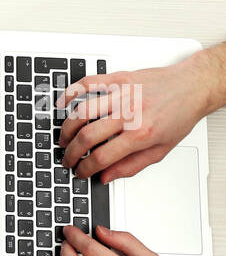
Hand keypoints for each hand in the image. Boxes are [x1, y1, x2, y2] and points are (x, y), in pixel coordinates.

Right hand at [58, 54, 217, 182]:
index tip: (79, 172)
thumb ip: (131, 166)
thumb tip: (107, 176)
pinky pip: (87, 83)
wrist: (191, 87)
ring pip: (81, 112)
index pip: (102, 157)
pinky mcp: (118, 78)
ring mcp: (121, 94)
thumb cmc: (179, 115)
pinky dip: (70, 93)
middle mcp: (129, 114)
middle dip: (71, 152)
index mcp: (140, 135)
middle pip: (87, 136)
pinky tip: (63, 104)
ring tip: (65, 138)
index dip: (85, 168)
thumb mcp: (161, 150)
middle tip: (67, 158)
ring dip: (67, 128)